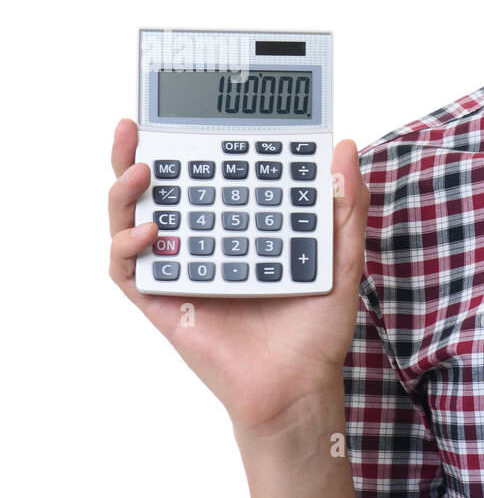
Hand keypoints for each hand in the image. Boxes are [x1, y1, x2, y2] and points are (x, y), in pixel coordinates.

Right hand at [107, 117, 369, 434]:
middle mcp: (203, 244)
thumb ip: (343, 207)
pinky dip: (129, 245)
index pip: (210, 175)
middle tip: (136, 123)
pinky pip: (127, 269)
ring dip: (125, 189)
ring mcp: (179, 271)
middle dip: (138, 153)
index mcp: (240, 228)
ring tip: (139, 165)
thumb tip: (345, 148)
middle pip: (160, 190)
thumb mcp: (341, 260)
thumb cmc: (317, 331)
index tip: (193, 109)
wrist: (299, 388)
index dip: (193, 142)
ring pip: (132, 220)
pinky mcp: (162, 302)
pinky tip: (152, 231)